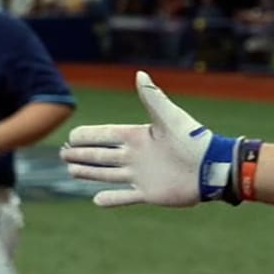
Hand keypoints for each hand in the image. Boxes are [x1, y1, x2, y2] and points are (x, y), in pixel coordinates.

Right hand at [59, 70, 237, 207]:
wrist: (211, 168)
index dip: (89, 136)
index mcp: (140, 137)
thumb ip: (152, 97)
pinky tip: (96, 200)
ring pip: (108, 174)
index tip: (71, 136)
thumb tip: (139, 73)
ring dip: (89, 173)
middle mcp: (137, 156)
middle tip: (63, 154)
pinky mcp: (149, 193)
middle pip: (102, 155)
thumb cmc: (193, 139)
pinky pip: (125, 197)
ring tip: (71, 171)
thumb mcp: (169, 116)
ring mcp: (142, 175)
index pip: (106, 135)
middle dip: (82, 155)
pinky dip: (111, 200)